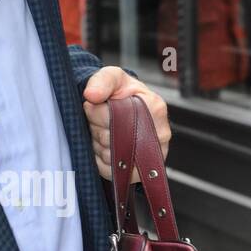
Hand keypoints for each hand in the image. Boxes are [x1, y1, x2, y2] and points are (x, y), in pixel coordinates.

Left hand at [81, 67, 170, 181]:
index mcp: (155, 108)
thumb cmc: (123, 93)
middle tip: (98, 120)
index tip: (92, 105)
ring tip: (104, 131)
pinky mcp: (140, 173)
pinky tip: (105, 145)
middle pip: (111, 138)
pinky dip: (100, 159)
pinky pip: (110, 171)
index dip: (96, 113)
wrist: (129, 109)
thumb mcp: (114, 77)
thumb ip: (102, 80)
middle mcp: (159, 135)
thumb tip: (91, 95)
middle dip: (96, 128)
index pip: (116, 117)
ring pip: (109, 157)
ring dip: (98, 144)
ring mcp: (151, 157)